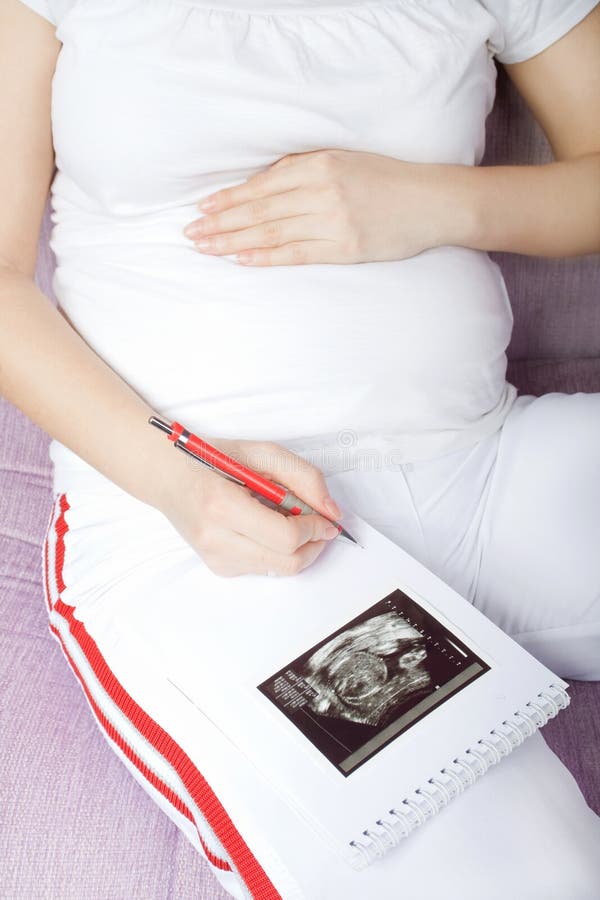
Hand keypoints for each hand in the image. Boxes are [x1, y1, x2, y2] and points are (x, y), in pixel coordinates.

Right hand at [157, 436, 342, 576]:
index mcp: (222, 505)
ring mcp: (215, 558)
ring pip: (279, 569)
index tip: (327, 518)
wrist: (167, 476)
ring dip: (298, 549)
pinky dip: (277, 551)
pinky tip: (267, 528)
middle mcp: (215, 538)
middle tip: (321, 525)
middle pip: (287, 561)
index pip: (285, 537)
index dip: (315, 529)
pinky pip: (264, 568)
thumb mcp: (260, 453)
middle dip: (314, 544)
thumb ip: (302, 477)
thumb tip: (331, 511)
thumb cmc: (211, 458)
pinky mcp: (219, 567)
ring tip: (290, 520)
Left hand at [183, 149, 455, 265]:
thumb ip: (305, 168)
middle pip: (260, 210)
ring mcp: (334, 222)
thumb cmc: (386, 180)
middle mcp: (323, 192)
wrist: (432, 202)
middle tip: (191, 233)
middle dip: (221, 222)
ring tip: (206, 248)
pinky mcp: (345, 249)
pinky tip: (242, 259)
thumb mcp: (345, 161)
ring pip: (272, 232)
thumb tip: (263, 182)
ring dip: (234, 241)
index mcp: (320, 165)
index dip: (229, 198)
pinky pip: (297, 254)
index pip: (263, 185)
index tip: (202, 207)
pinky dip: (266, 257)